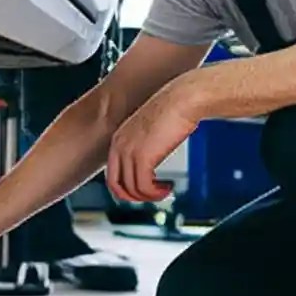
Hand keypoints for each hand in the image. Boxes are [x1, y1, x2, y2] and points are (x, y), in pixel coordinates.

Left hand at [107, 80, 200, 202]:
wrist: (183, 98)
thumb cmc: (174, 109)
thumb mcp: (152, 130)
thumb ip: (146, 145)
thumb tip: (151, 161)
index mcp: (119, 138)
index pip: (112, 173)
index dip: (126, 187)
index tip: (142, 189)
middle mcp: (119, 145)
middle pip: (116, 185)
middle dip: (134, 197)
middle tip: (152, 196)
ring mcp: (129, 151)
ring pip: (132, 189)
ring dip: (149, 196)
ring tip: (164, 191)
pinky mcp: (142, 157)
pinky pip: (143, 187)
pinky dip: (155, 193)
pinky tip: (167, 188)